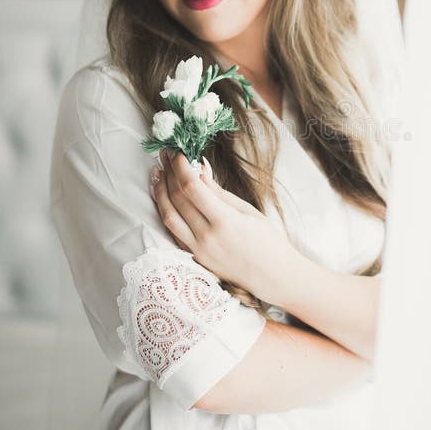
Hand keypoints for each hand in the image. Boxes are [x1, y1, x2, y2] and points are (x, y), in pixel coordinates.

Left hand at [150, 149, 300, 301]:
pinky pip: (173, 232)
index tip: (177, 152)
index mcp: (225, 221)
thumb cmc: (268, 241)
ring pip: (168, 216)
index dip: (180, 166)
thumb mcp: (248, 211)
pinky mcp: (195, 258)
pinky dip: (165, 212)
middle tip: (164, 156)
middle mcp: (207, 237)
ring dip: (160, 193)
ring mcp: (198, 250)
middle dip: (169, 173)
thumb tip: (199, 169)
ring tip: (157, 173)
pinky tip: (162, 198)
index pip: (192, 187)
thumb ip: (219, 192)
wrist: (274, 277)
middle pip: (177, 199)